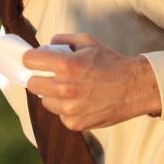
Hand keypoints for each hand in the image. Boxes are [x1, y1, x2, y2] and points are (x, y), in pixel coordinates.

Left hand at [23, 33, 161, 129]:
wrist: (134, 88)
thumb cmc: (111, 62)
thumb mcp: (87, 41)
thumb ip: (62, 40)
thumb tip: (45, 47)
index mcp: (66, 65)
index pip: (29, 61)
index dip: (31, 59)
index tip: (35, 61)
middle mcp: (64, 88)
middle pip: (32, 84)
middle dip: (40, 78)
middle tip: (52, 76)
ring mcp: (69, 108)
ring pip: (45, 101)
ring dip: (52, 95)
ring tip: (71, 90)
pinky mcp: (74, 123)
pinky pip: (59, 115)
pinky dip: (66, 109)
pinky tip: (81, 102)